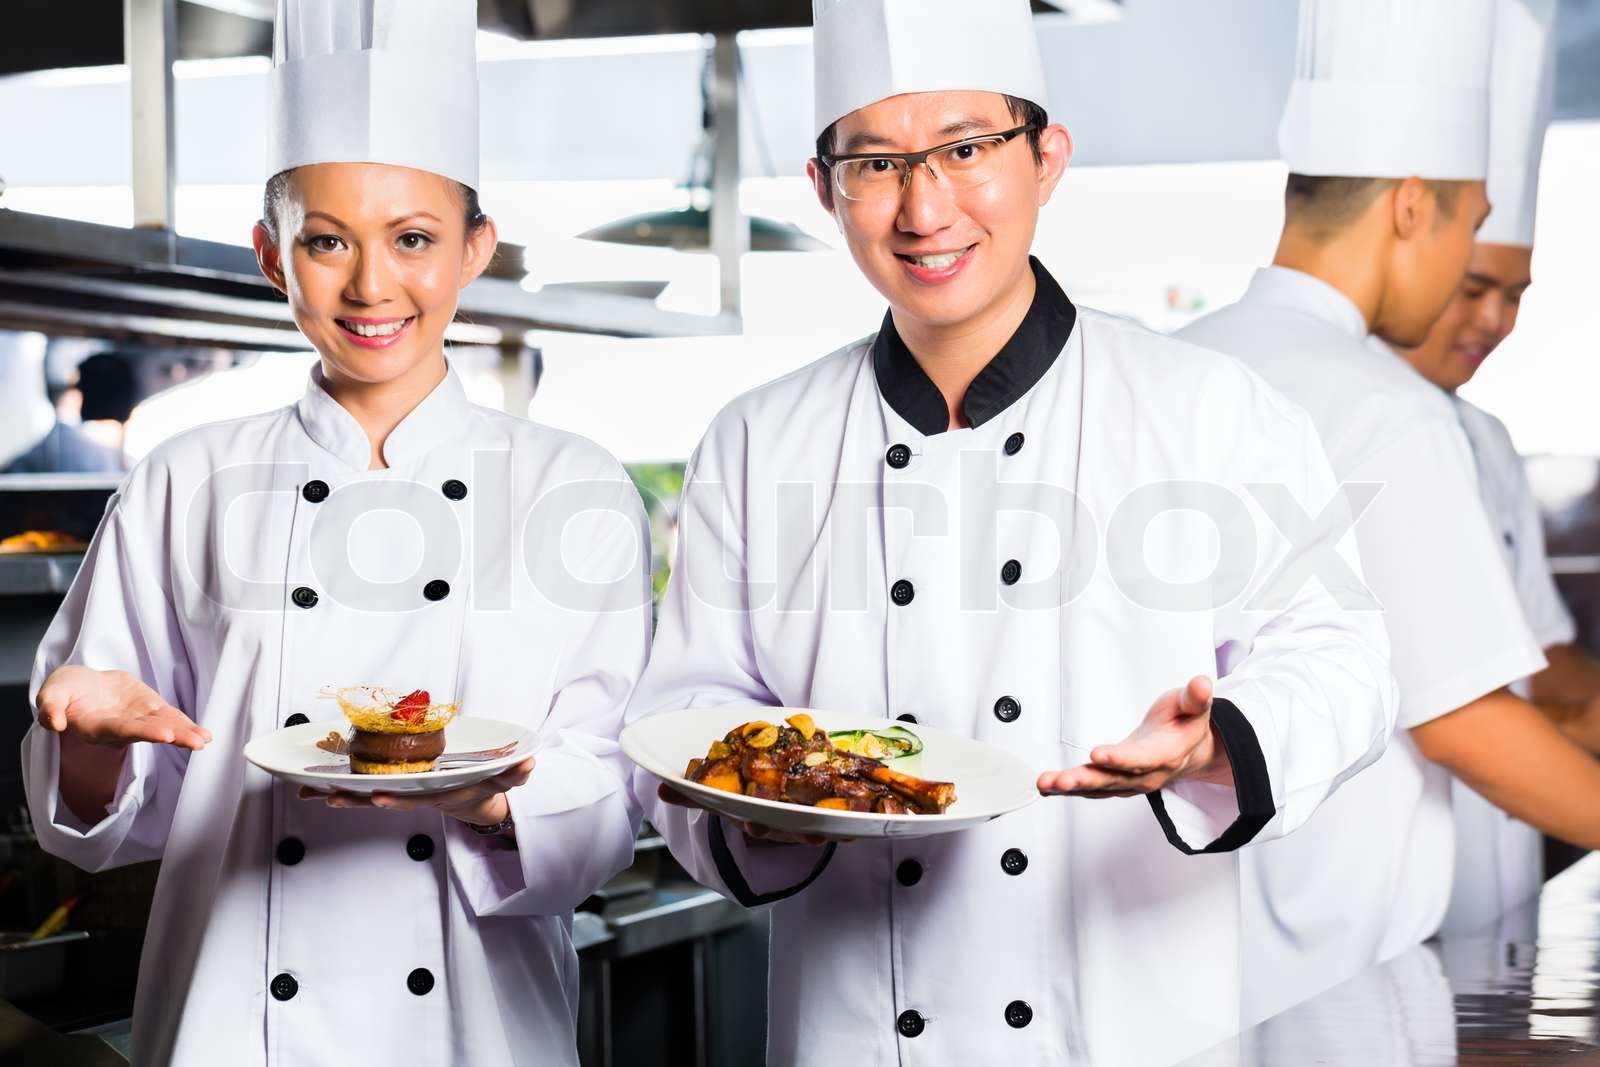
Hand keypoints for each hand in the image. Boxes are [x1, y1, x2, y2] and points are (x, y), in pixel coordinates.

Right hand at [36, 666, 209, 750]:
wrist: (81, 684)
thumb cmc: (65, 690)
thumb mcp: (51, 693)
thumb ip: (50, 707)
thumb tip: (54, 723)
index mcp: (96, 727)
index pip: (121, 731)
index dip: (143, 732)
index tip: (164, 734)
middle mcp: (120, 729)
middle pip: (148, 733)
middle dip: (172, 736)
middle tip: (194, 742)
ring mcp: (137, 720)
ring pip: (163, 728)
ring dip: (185, 734)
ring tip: (203, 740)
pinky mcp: (149, 709)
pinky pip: (170, 719)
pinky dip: (187, 725)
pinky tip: (204, 734)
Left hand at [299, 757, 534, 826]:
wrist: (473, 800)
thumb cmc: (485, 785)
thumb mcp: (503, 779)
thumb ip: (517, 772)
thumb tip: (530, 762)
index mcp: (437, 795)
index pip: (415, 799)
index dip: (396, 800)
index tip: (379, 797)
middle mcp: (414, 796)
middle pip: (380, 800)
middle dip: (355, 800)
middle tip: (329, 798)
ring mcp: (402, 793)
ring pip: (365, 796)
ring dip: (339, 795)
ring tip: (310, 792)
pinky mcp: (393, 786)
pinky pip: (362, 789)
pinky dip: (339, 789)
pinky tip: (311, 786)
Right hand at [656, 783, 852, 846]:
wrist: (766, 798)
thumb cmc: (742, 792)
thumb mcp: (718, 791)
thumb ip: (691, 790)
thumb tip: (660, 788)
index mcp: (754, 817)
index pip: (754, 823)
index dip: (757, 824)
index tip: (757, 824)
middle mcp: (780, 825)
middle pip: (792, 831)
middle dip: (800, 832)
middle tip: (811, 832)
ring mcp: (804, 824)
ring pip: (819, 828)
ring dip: (833, 830)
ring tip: (845, 829)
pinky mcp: (825, 818)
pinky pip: (841, 822)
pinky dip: (853, 824)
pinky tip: (867, 823)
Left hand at [1037, 676, 1230, 797]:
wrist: (1190, 747)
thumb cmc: (1185, 722)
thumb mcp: (1193, 705)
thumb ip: (1195, 698)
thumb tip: (1201, 684)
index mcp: (1167, 754)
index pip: (1142, 759)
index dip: (1120, 759)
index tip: (1096, 754)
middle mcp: (1147, 774)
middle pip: (1114, 779)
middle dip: (1086, 780)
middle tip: (1061, 780)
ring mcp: (1130, 782)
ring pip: (1099, 787)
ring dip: (1072, 787)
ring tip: (1047, 784)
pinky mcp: (1116, 782)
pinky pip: (1092, 789)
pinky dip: (1069, 790)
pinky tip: (1048, 787)